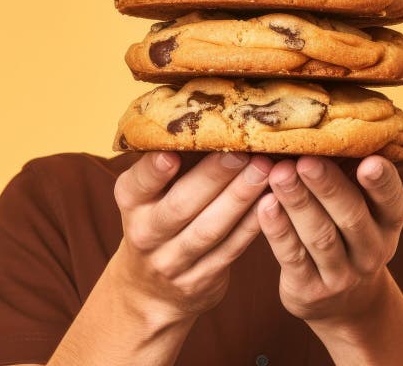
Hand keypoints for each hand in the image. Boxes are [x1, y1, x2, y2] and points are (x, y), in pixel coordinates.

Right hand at [112, 150, 271, 324]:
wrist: (149, 288)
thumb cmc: (158, 216)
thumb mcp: (148, 191)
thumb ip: (168, 158)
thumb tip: (210, 114)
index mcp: (131, 201)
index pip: (139, 184)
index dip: (154, 171)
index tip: (172, 153)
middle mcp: (146, 232)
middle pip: (181, 205)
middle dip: (215, 177)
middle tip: (244, 152)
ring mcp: (172, 261)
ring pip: (210, 229)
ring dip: (240, 198)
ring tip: (265, 170)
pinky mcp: (201, 280)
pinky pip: (231, 250)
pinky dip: (253, 224)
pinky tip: (271, 200)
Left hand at [257, 155, 402, 326]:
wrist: (346, 301)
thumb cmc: (349, 230)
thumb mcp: (365, 206)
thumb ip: (352, 171)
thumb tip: (327, 122)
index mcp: (390, 220)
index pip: (392, 200)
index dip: (382, 182)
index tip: (369, 161)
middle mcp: (373, 249)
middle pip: (351, 216)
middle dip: (328, 187)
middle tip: (306, 160)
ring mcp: (343, 274)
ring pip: (320, 236)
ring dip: (298, 202)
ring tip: (278, 174)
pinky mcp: (310, 290)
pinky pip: (293, 257)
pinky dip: (278, 230)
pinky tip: (264, 205)